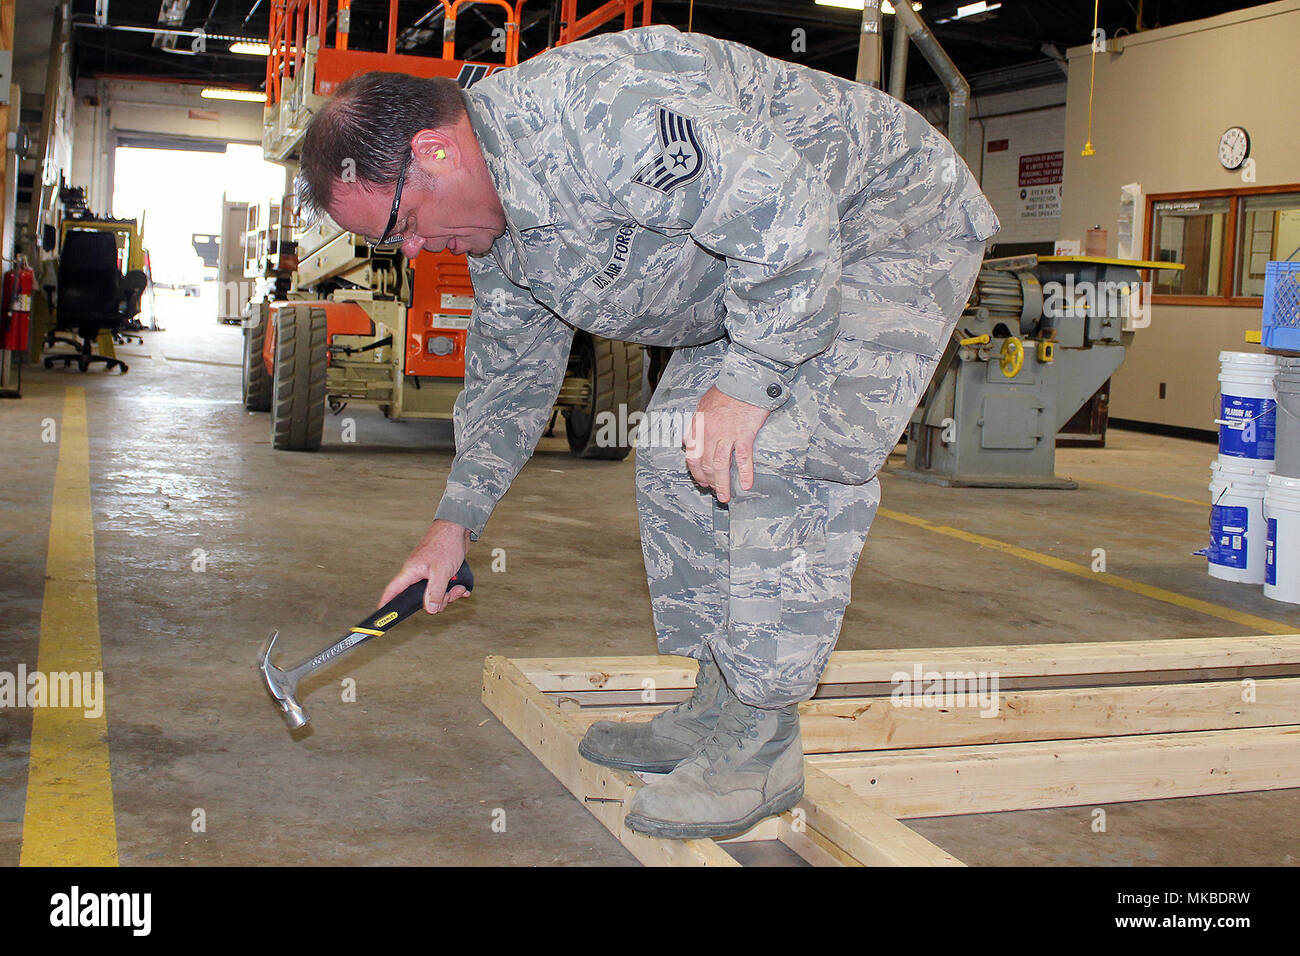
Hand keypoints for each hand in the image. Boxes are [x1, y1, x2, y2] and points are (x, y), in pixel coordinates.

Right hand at [379, 519, 471, 613]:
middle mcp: (417, 574)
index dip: (386, 604)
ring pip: (435, 594)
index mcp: (411, 572)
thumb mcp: (441, 572)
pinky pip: (444, 587)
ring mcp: (429, 574)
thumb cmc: (446, 544)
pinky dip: (454, 589)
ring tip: (459, 587)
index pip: (393, 591)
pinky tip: (462, 587)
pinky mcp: (440, 572)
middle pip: (421, 599)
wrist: (458, 528)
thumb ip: (435, 592)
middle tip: (448, 595)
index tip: (382, 616)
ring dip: (449, 594)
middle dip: (438, 601)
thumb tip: (431, 610)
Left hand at [685, 386, 769, 502]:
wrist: (744, 381)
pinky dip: (745, 473)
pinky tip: (746, 485)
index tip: (701, 480)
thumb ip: (694, 424)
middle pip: (705, 464)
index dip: (696, 471)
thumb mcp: (702, 404)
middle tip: (713, 491)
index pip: (692, 455)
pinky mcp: (744, 435)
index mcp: (698, 426)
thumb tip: (686, 440)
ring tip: (724, 497)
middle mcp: (709, 433)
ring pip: (721, 466)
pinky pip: (743, 458)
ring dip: (722, 484)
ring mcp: (727, 435)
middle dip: (708, 481)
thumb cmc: (726, 391)